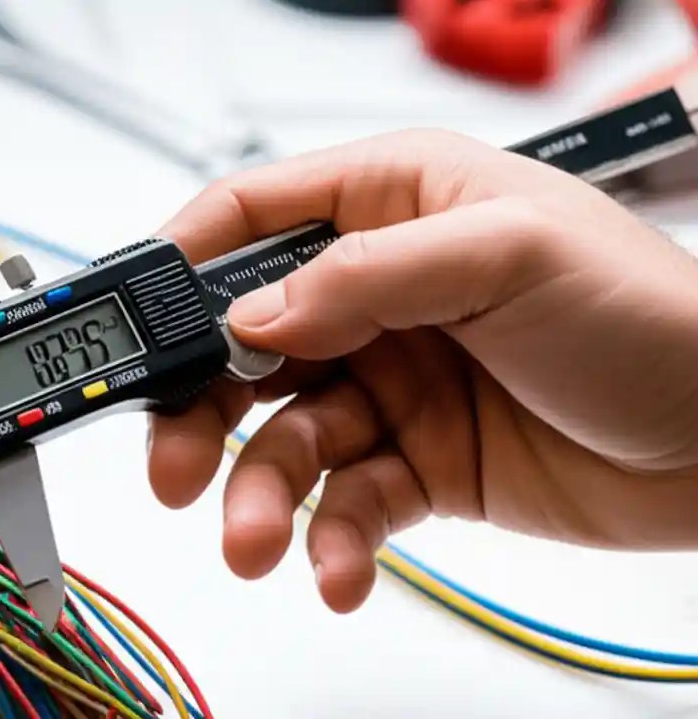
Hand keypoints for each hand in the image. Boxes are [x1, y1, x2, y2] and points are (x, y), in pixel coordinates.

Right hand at [149, 129, 697, 613]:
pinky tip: (337, 570)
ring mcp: (390, 380)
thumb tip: (250, 314)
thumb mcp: (507, 257)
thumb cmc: (648, 316)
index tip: (131, 332)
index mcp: (390, 206)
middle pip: (240, 344)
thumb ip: (365, 276)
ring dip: (259, 496)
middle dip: (200, 411)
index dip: (177, 267)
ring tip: (260, 544)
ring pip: (282, 438)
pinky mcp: (414, 461)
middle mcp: (375, 291)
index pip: (247, 217)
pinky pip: (342, 504)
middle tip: (174, 468)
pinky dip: (329, 542)